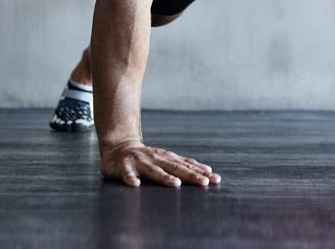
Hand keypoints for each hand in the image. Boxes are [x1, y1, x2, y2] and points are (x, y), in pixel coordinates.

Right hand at [100, 139, 221, 187]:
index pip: (187, 165)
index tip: (216, 179)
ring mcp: (140, 162)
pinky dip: (131, 179)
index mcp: (167, 158)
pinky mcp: (124, 167)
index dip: (201, 172)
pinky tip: (135, 185)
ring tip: (176, 184)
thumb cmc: (147, 158)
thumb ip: (183, 166)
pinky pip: (127, 175)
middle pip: (175, 168)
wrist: (119, 148)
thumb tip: (207, 172)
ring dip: (165, 178)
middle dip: (191, 176)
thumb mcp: (165, 160)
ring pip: (154, 171)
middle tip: (205, 183)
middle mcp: (156, 158)